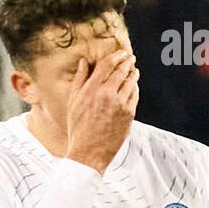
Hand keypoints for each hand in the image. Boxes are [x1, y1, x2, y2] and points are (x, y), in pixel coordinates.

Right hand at [66, 49, 138, 174]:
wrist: (88, 154)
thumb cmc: (78, 129)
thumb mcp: (73, 104)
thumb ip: (80, 80)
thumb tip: (85, 62)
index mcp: (91, 90)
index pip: (107, 64)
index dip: (116, 56)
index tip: (121, 53)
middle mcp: (107, 94)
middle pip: (121, 70)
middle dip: (127, 61)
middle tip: (130, 58)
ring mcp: (120, 104)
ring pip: (131, 81)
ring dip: (133, 73)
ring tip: (134, 70)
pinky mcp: (129, 114)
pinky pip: (135, 95)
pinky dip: (135, 87)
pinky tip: (133, 86)